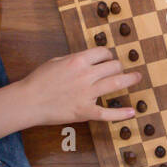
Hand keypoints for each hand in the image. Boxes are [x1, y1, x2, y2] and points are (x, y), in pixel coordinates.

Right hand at [20, 48, 141, 126]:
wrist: (29, 101)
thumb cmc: (39, 80)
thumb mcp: (56, 61)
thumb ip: (75, 60)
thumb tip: (89, 59)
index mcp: (78, 60)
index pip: (103, 53)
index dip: (108, 55)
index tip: (109, 59)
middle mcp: (86, 75)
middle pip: (113, 66)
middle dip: (119, 66)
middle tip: (121, 69)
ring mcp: (87, 94)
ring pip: (116, 83)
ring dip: (130, 79)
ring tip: (137, 77)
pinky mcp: (85, 111)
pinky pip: (107, 112)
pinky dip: (121, 113)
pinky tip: (132, 111)